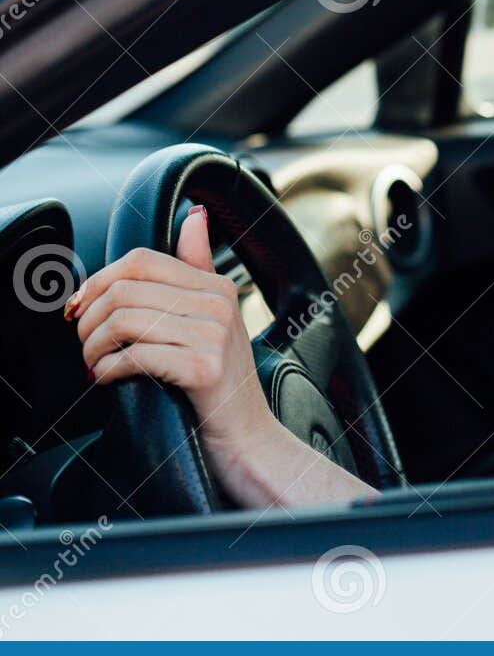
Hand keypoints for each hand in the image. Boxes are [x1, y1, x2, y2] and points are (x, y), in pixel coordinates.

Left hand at [69, 207, 373, 508]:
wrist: (251, 439)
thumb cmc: (221, 385)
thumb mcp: (213, 321)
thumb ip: (197, 268)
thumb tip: (193, 216)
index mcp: (217, 287)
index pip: (140, 261)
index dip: (98, 282)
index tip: (80, 309)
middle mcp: (220, 304)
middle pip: (125, 289)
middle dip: (89, 318)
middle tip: (85, 344)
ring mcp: (215, 335)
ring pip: (124, 321)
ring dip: (93, 347)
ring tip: (95, 363)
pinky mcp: (204, 368)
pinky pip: (133, 356)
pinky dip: (108, 370)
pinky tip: (109, 379)